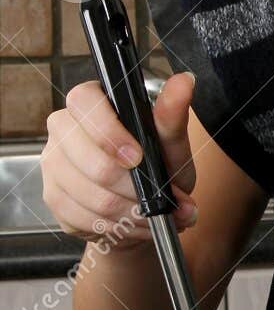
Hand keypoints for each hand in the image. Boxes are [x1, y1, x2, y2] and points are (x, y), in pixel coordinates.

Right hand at [41, 72, 198, 249]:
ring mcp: (53, 163)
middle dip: (133, 186)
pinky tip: (133, 223)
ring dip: (131, 211)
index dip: (110, 134)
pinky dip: (117, 226)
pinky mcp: (53, 197)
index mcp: (90, 102)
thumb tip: (183, 82)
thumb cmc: (155, 167)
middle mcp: (63, 128)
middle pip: (91, 160)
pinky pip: (82, 217)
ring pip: (90, 195)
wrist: (142, 207)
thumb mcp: (170, 143)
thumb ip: (172, 116)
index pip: (85, 103)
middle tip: (157, 195)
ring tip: (152, 213)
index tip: (138, 157)